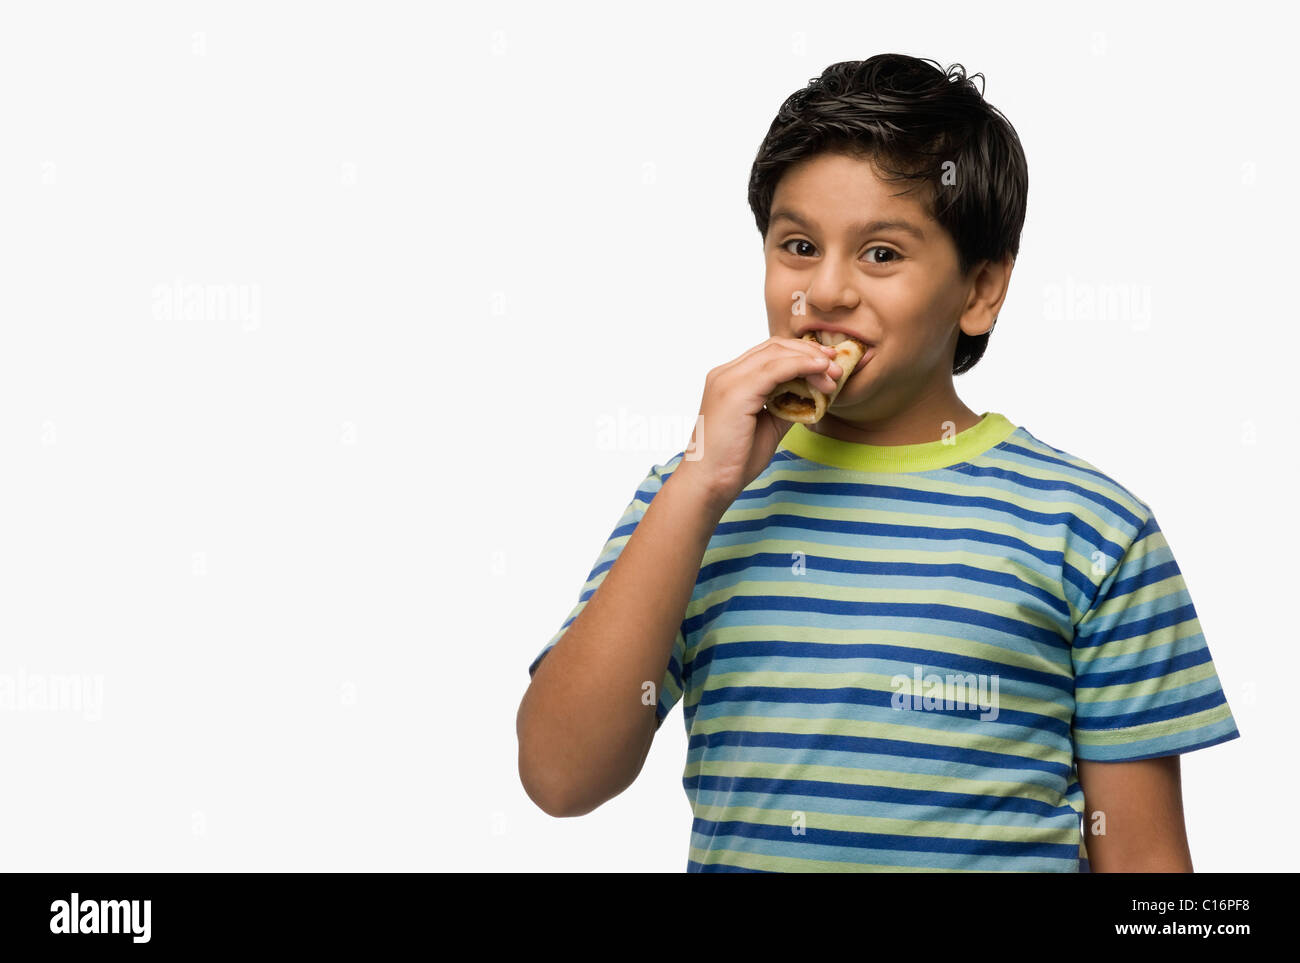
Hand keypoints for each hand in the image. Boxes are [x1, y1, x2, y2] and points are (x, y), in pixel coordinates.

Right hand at [673, 336, 841, 512]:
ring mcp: (728, 380)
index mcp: (729, 380)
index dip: (800, 353)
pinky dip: (801, 366)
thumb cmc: (734, 461)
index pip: (768, 353)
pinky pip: (775, 369)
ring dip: (810, 360)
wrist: (710, 483)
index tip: (826, 365)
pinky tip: (821, 372)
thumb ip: (785, 405)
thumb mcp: (768, 426)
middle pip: (773, 346)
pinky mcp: (736, 391)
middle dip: (809, 352)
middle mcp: (725, 374)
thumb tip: (812, 394)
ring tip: (834, 375)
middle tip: (836, 367)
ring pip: (776, 353)